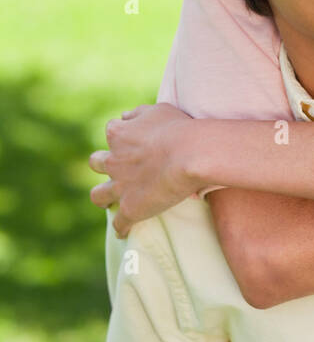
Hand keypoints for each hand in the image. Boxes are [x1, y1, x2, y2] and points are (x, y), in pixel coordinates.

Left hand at [89, 103, 197, 236]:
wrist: (190, 155)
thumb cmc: (178, 128)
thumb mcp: (157, 110)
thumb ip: (138, 113)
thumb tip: (124, 116)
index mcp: (119, 134)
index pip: (112, 131)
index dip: (122, 137)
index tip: (132, 140)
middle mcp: (113, 161)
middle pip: (96, 163)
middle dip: (102, 165)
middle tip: (117, 169)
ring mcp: (119, 187)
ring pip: (98, 196)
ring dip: (103, 197)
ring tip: (110, 201)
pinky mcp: (130, 209)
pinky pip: (119, 224)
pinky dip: (121, 227)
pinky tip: (125, 230)